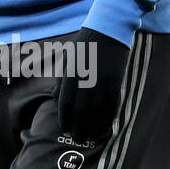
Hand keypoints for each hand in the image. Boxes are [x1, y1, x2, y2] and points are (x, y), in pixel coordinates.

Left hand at [57, 28, 129, 144]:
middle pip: (80, 112)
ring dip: (93, 127)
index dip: (64, 119)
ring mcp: (101, 83)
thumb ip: (61, 80)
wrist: (108, 30)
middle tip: (77, 138)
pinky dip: (107, 118)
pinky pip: (111, 106)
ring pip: (96, 112)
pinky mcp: (114, 83)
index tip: (64, 129)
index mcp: (70, 76)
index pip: (65, 104)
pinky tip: (105, 126)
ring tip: (90, 136)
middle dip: (78, 128)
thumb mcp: (68, 59)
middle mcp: (84, 82)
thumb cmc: (85, 44)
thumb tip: (54, 99)